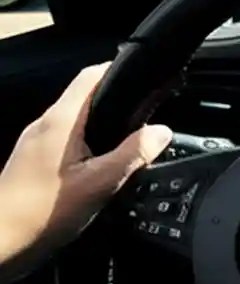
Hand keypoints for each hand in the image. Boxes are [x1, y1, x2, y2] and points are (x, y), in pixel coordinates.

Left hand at [0, 63, 171, 283]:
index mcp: (60, 122)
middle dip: (117, 100)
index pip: (90, 76)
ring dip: (103, 125)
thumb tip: (162, 132)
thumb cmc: (41, 214)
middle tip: (147, 110)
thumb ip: (133, 154)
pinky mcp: (33, 162)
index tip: (145, 75)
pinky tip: (102, 167)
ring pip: (76, 122)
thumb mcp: (99, 184)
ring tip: (131, 140)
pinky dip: (89, 144)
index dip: (119, 69)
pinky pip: (67, 141)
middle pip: (85, 98)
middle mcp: (44, 126)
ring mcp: (35, 144)